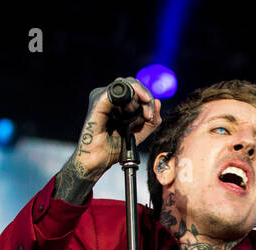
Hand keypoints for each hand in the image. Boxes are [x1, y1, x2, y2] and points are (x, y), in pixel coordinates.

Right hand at [56, 78, 161, 202]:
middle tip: (149, 115)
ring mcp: (102, 96)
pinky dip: (129, 99)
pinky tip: (132, 113)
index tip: (151, 116)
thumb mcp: (140, 133)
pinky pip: (116, 90)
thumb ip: (152, 120)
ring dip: (138, 98)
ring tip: (140, 117)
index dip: (147, 98)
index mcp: (117, 101)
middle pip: (132, 83)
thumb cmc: (115, 147)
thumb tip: (158, 101)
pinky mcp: (98, 100)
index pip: (135, 88)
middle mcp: (108, 96)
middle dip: (145, 97)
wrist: (100, 160)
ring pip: (125, 83)